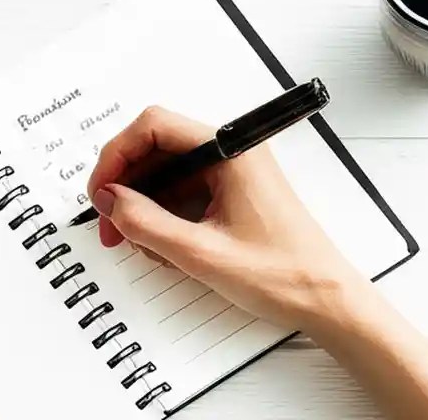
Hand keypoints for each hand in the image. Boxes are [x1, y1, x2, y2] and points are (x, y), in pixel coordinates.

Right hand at [86, 106, 370, 332]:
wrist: (326, 302)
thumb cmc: (284, 275)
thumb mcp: (201, 253)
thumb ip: (146, 223)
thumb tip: (109, 201)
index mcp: (231, 150)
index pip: (154, 126)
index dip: (117, 155)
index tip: (100, 190)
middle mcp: (232, 153)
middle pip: (157, 149)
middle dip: (126, 186)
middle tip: (110, 224)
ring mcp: (233, 174)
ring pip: (167, 174)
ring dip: (144, 206)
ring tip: (141, 244)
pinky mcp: (232, 195)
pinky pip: (184, 193)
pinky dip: (165, 217)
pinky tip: (166, 248)